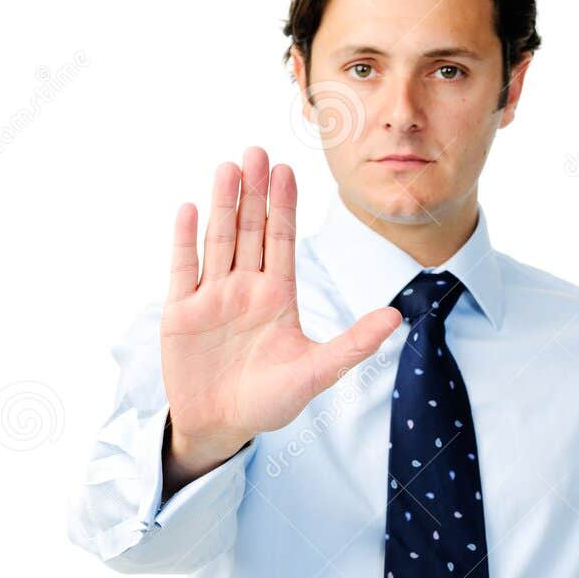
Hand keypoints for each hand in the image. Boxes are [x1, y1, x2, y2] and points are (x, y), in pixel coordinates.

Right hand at [160, 146, 402, 471]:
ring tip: (229, 168)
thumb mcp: (317, 373)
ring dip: (223, 205)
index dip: (285, 207)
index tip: (287, 170)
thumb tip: (397, 317)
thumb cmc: (270, 402)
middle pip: (250, 231)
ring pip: (219, 241)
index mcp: (277, 297)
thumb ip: (353, 344)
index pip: (282, 242)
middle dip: (254, 193)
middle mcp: (245, 289)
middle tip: (257, 151)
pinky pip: (184, 269)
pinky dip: (186, 240)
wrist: (222, 427)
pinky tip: (190, 210)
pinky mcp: (182, 312)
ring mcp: (212, 297)